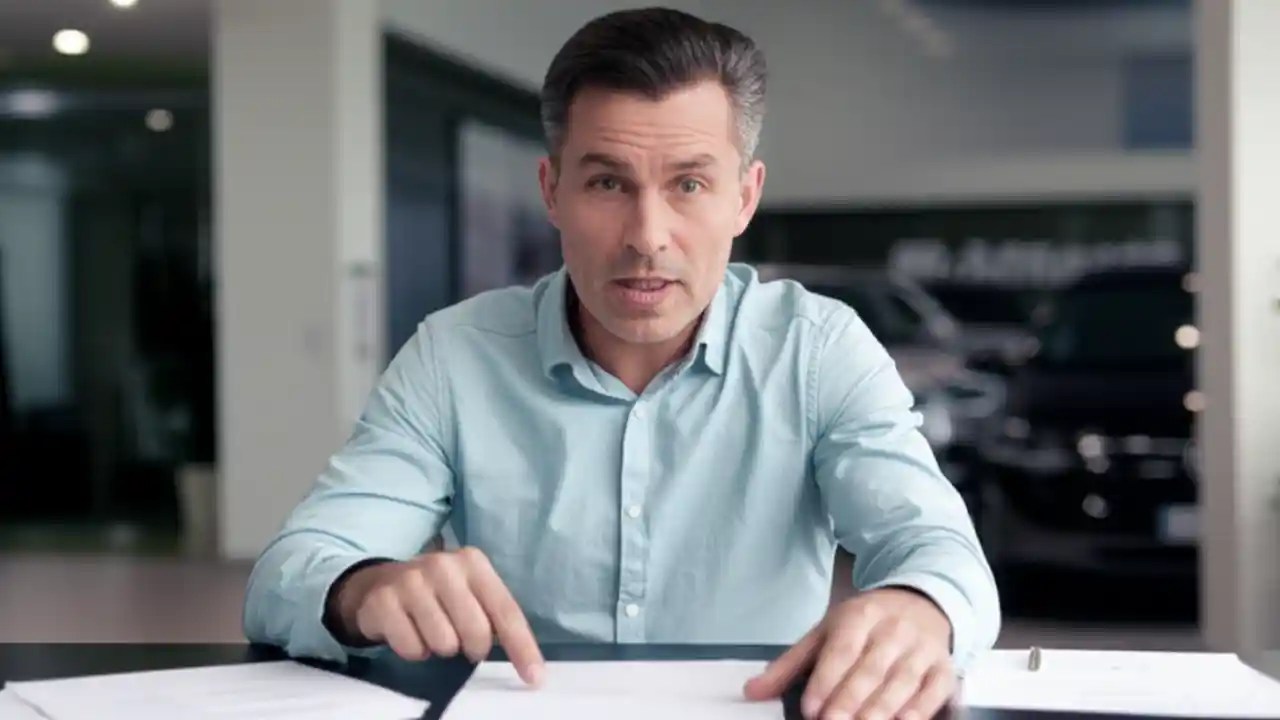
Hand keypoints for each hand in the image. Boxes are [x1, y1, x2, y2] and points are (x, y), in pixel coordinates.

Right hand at [332, 546, 543, 684]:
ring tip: (431, 631)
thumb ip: (496, 618)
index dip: (522, 648)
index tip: (534, 677)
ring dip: (440, 648)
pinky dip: (415, 650)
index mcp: (473, 563)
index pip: (506, 612)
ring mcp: (410, 581)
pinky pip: (413, 650)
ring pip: (444, 644)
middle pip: (476, 632)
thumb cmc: (439, 593)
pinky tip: (409, 631)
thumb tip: (528, 664)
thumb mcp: (470, 593)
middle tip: (461, 640)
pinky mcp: (384, 601)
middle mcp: (443, 565)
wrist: (380, 583)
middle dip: (473, 648)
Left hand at [743, 588, 954, 719]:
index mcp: (859, 616)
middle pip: (870, 670)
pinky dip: (919, 712)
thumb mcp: (825, 633)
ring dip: (881, 711)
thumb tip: (752, 692)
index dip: (826, 681)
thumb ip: (789, 665)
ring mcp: (921, 649)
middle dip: (849, 702)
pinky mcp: (944, 669)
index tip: (810, 709)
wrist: (920, 602)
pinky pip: (933, 693)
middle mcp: (893, 630)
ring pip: (901, 683)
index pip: (841, 651)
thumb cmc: (866, 625)